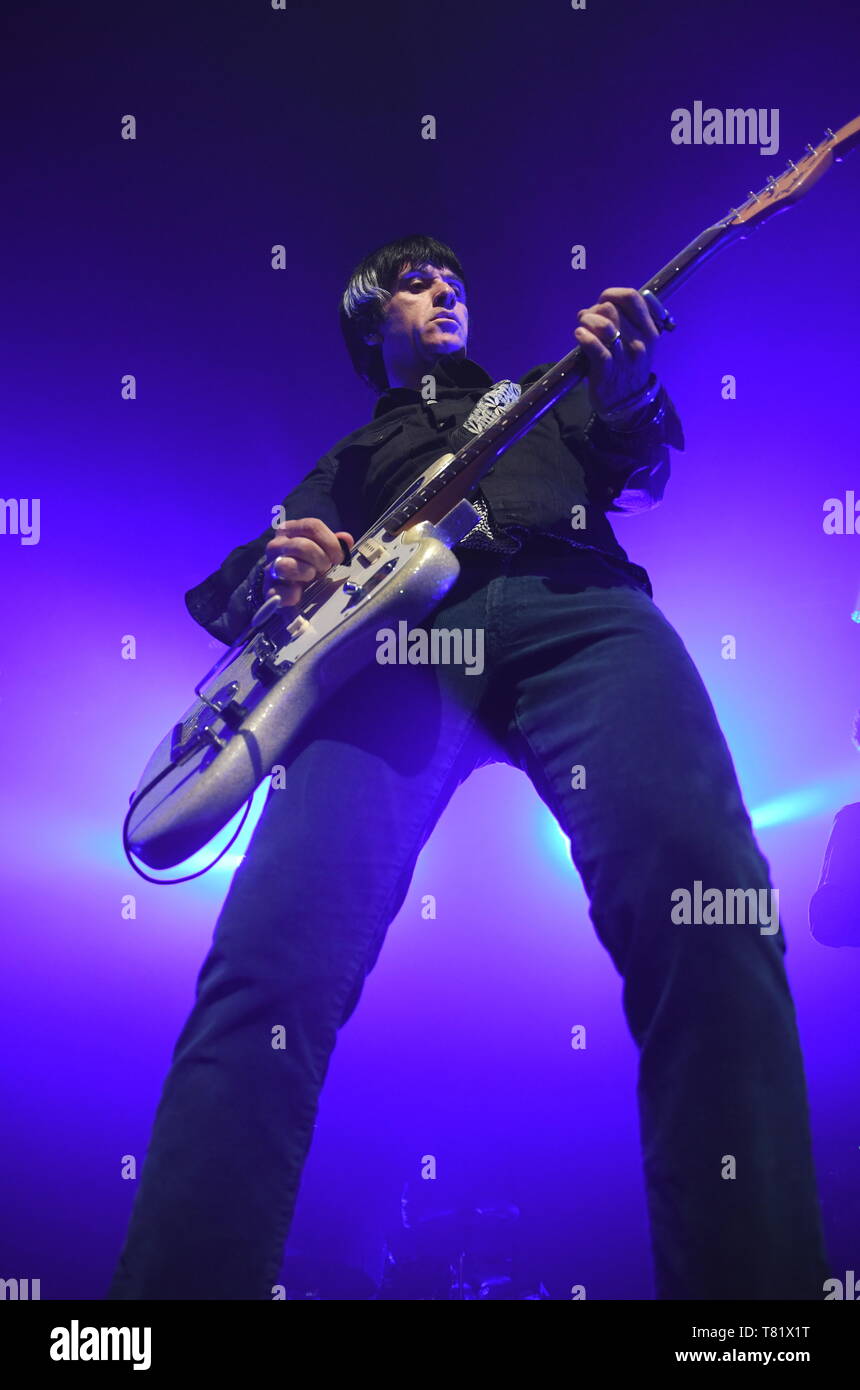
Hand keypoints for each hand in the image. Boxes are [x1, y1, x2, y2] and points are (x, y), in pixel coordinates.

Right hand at [263, 518, 353, 606]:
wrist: (284, 584)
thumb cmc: (305, 562)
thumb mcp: (319, 548)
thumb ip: (333, 543)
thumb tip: (346, 540)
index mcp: (288, 530)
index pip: (311, 527)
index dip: (330, 542)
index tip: (338, 556)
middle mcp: (276, 546)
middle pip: (302, 546)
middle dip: (320, 559)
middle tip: (325, 567)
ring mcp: (270, 567)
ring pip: (287, 565)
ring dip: (306, 572)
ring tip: (310, 576)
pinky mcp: (268, 589)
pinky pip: (280, 591)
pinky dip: (292, 594)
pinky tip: (298, 594)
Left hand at [573, 287, 658, 415]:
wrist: (627, 404)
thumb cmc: (627, 369)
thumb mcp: (636, 344)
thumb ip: (623, 322)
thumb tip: (594, 307)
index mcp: (649, 331)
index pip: (633, 297)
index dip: (612, 294)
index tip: (602, 302)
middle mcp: (640, 341)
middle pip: (612, 309)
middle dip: (594, 309)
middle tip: (587, 319)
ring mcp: (624, 356)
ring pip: (604, 324)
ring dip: (587, 321)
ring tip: (582, 327)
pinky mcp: (608, 370)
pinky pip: (594, 346)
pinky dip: (583, 337)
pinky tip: (579, 336)